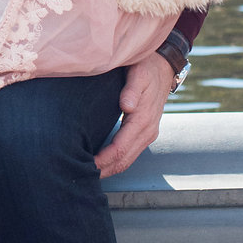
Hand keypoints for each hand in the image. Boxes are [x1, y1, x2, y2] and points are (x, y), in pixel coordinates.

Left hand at [93, 51, 174, 178]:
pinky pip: (130, 153)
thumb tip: (126, 106)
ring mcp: (148, 133)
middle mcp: (148, 131)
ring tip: (87, 174)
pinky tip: (101, 163)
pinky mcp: (145, 132)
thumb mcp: (138, 73)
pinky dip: (116, 162)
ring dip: (109, 169)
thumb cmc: (146, 67)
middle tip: (79, 176)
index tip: (85, 166)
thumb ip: (132, 90)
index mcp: (143, 120)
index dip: (103, 160)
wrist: (163, 66)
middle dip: (104, 171)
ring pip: (128, 160)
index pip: (120, 148)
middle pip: (124, 160)